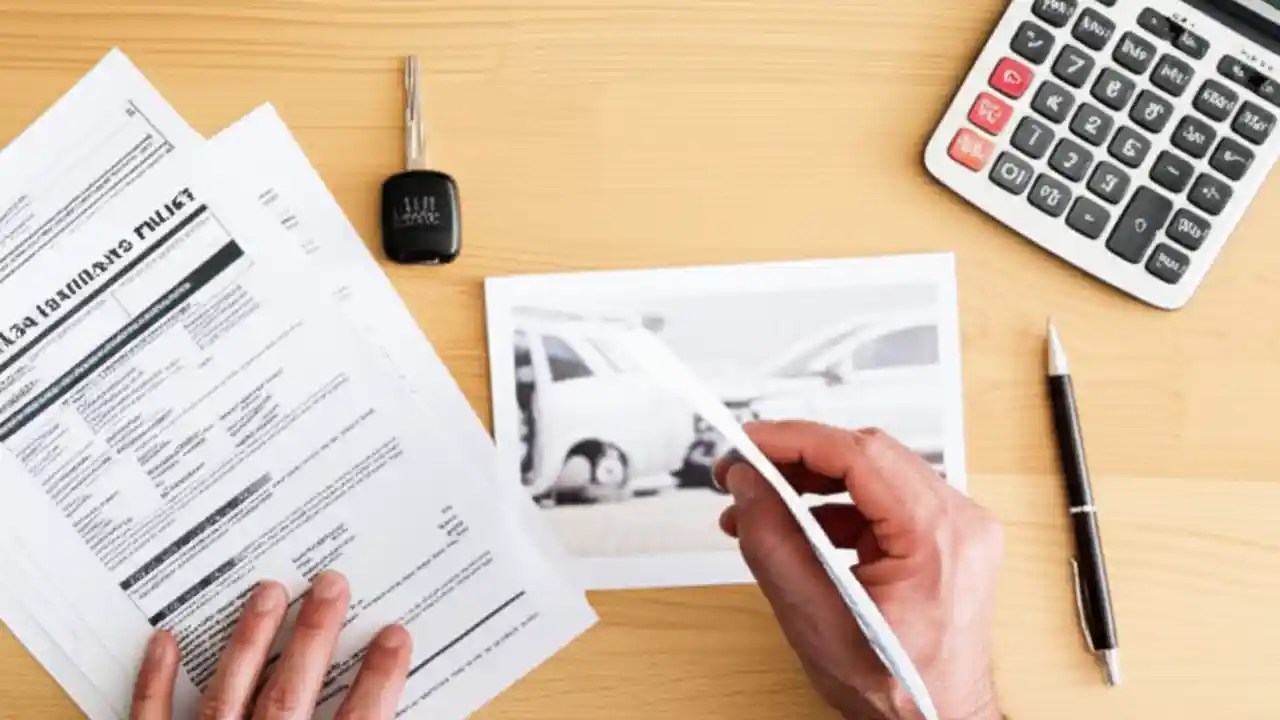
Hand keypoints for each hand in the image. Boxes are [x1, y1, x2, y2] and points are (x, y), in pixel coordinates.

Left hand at [131, 571, 412, 719]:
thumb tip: (419, 715)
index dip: (379, 679)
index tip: (396, 636)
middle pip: (290, 695)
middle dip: (313, 636)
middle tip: (331, 585)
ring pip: (227, 695)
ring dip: (249, 641)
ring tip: (265, 591)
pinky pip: (152, 718)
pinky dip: (157, 680)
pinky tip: (166, 640)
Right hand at [716, 422, 1002, 719]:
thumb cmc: (899, 689)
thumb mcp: (818, 620)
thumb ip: (775, 544)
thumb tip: (747, 485)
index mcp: (940, 537)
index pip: (860, 455)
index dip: (793, 440)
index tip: (746, 443)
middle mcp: (960, 522)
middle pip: (866, 455)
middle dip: (795, 458)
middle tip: (742, 471)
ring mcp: (956, 528)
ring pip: (871, 474)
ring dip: (810, 483)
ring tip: (757, 504)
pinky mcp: (942, 538)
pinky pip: (880, 501)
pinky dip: (833, 506)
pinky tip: (793, 525)